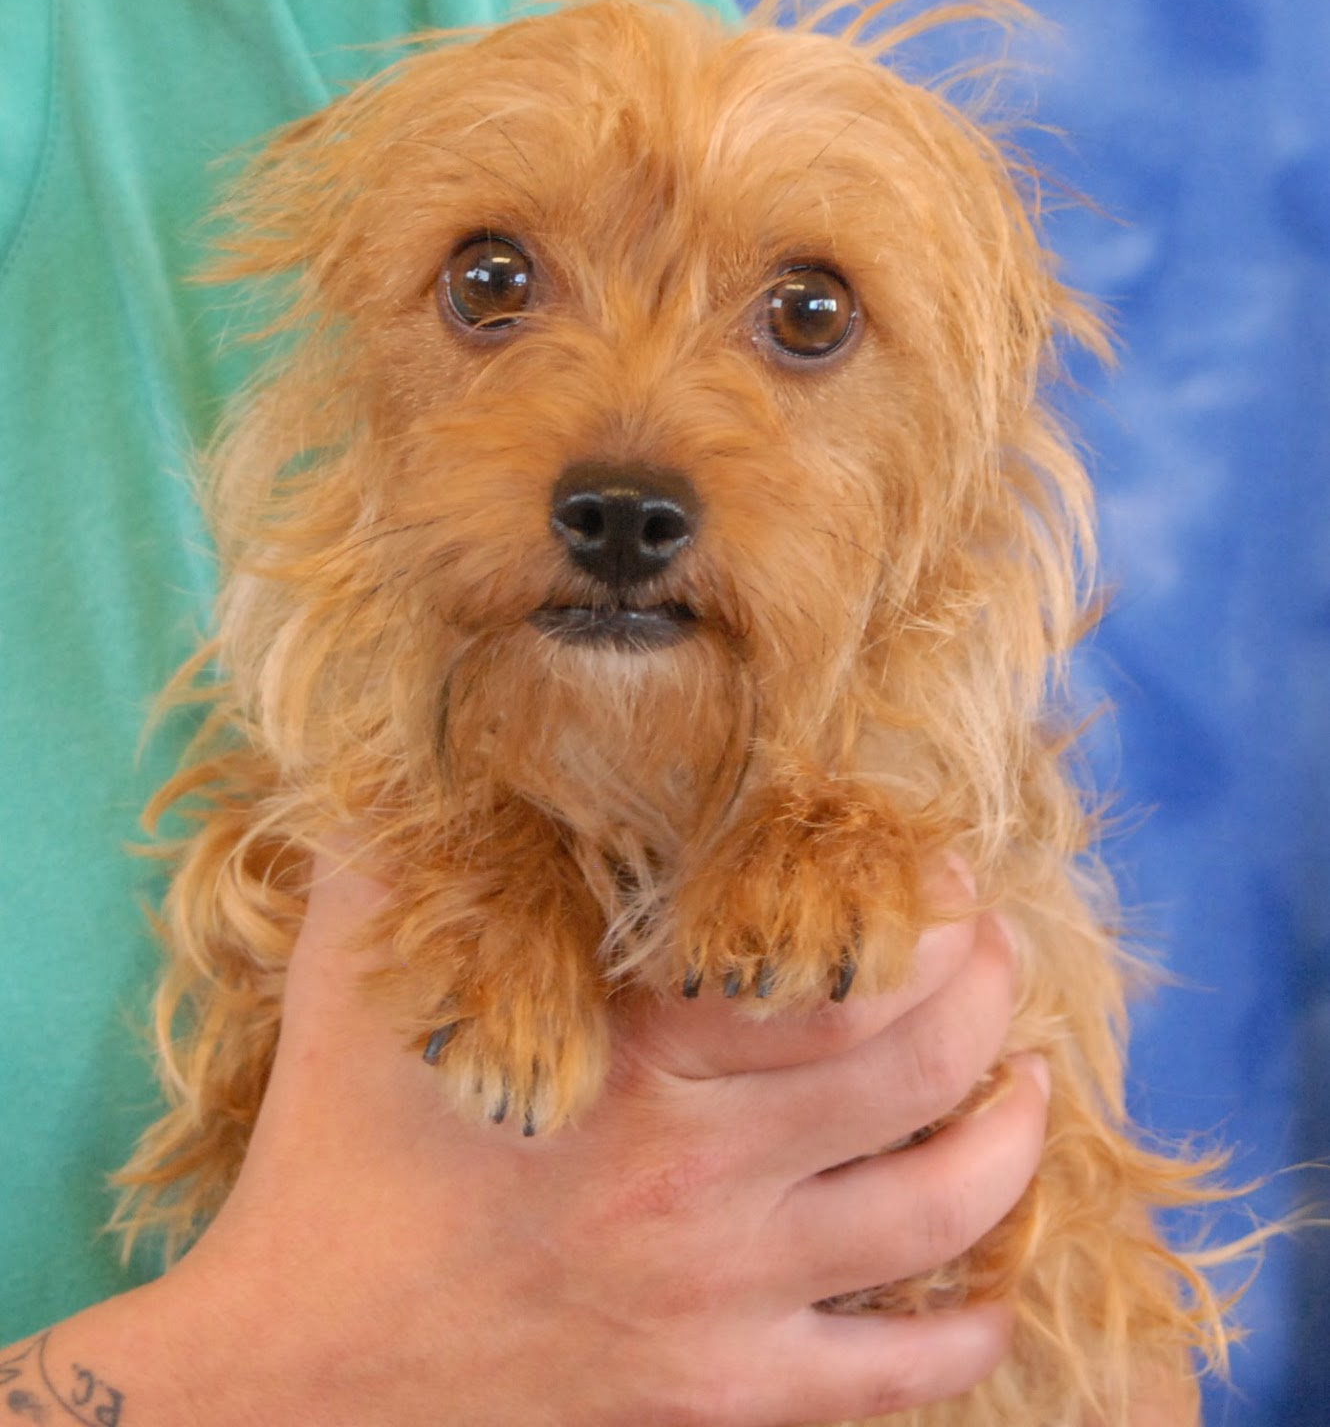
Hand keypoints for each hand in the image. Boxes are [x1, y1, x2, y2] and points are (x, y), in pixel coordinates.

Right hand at [23, 854, 1045, 1426]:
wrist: (296, 1374)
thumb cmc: (332, 1159)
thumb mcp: (354, 974)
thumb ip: (406, 849)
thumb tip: (438, 745)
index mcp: (633, 1060)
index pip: (842, 972)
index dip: (929, 915)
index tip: (947, 880)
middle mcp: (700, 1178)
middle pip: (919, 1070)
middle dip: (991, 994)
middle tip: (1000, 953)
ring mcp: (722, 1298)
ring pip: (940, 1212)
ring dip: (1014, 1138)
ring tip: (1033, 1085)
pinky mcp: (721, 1394)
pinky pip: (896, 1375)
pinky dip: (968, 1330)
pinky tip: (991, 1287)